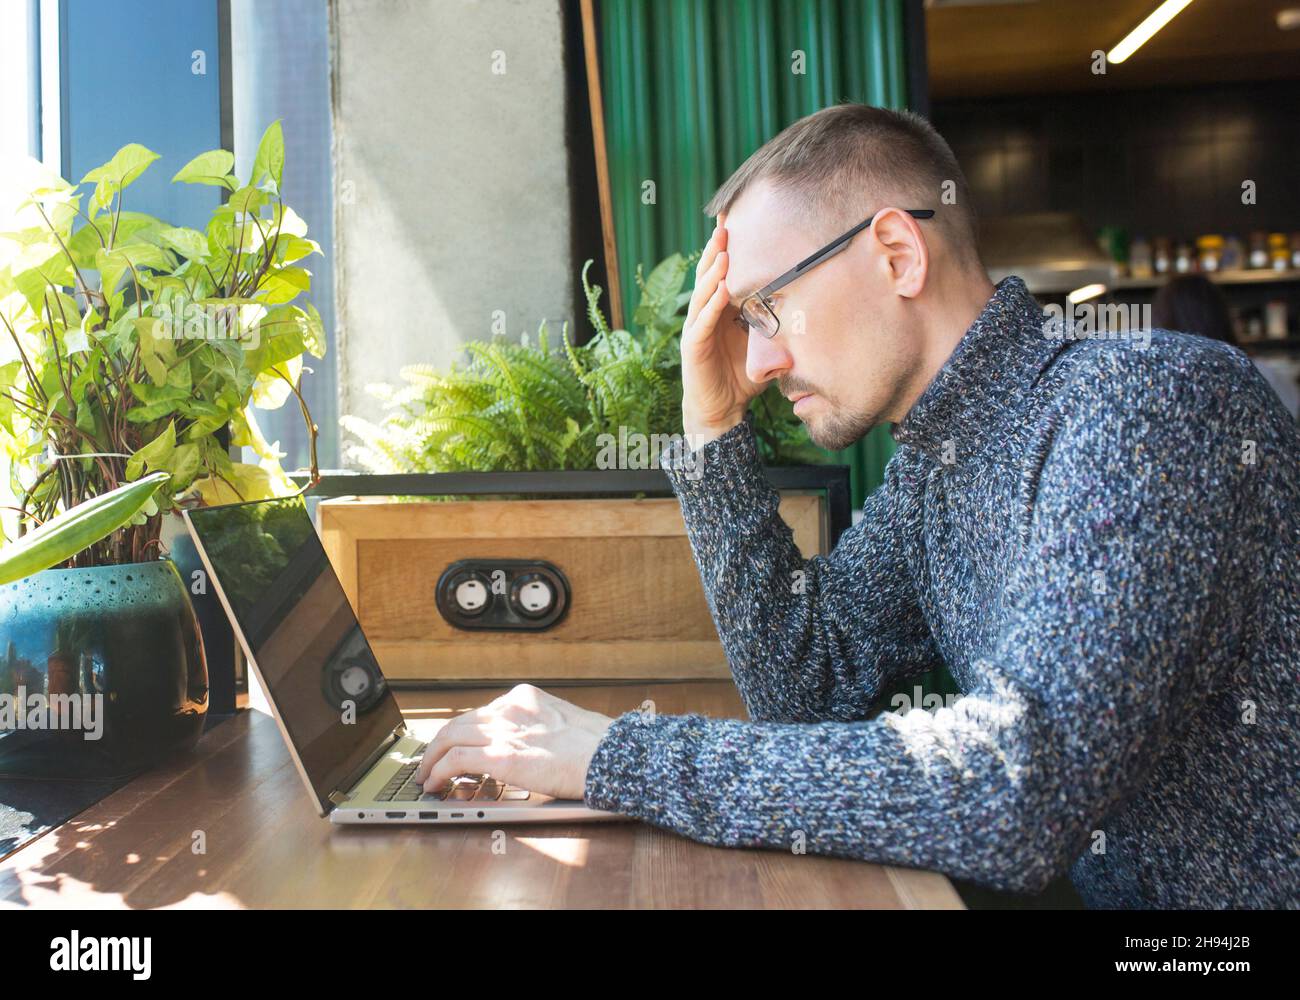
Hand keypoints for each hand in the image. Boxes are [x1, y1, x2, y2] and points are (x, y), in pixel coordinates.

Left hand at [413, 684, 615, 800]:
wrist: (610, 756)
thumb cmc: (596, 748)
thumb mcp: (562, 724)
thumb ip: (536, 729)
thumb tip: (522, 750)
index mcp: (525, 698)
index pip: (481, 713)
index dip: (462, 733)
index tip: (455, 746)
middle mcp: (509, 708)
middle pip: (459, 722)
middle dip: (439, 744)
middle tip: (430, 761)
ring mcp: (504, 730)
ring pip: (449, 737)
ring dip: (432, 758)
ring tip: (427, 776)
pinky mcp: (500, 756)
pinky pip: (454, 760)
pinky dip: (438, 771)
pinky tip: (434, 783)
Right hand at [680, 213, 768, 444]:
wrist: (721, 411)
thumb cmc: (741, 378)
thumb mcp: (764, 344)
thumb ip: (776, 324)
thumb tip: (810, 303)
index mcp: (721, 310)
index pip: (723, 273)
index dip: (727, 248)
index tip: (736, 220)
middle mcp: (705, 314)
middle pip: (709, 275)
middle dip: (717, 249)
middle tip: (726, 223)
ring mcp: (696, 329)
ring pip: (703, 293)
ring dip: (712, 271)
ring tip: (722, 249)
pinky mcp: (692, 347)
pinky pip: (702, 322)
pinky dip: (710, 304)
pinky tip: (720, 288)